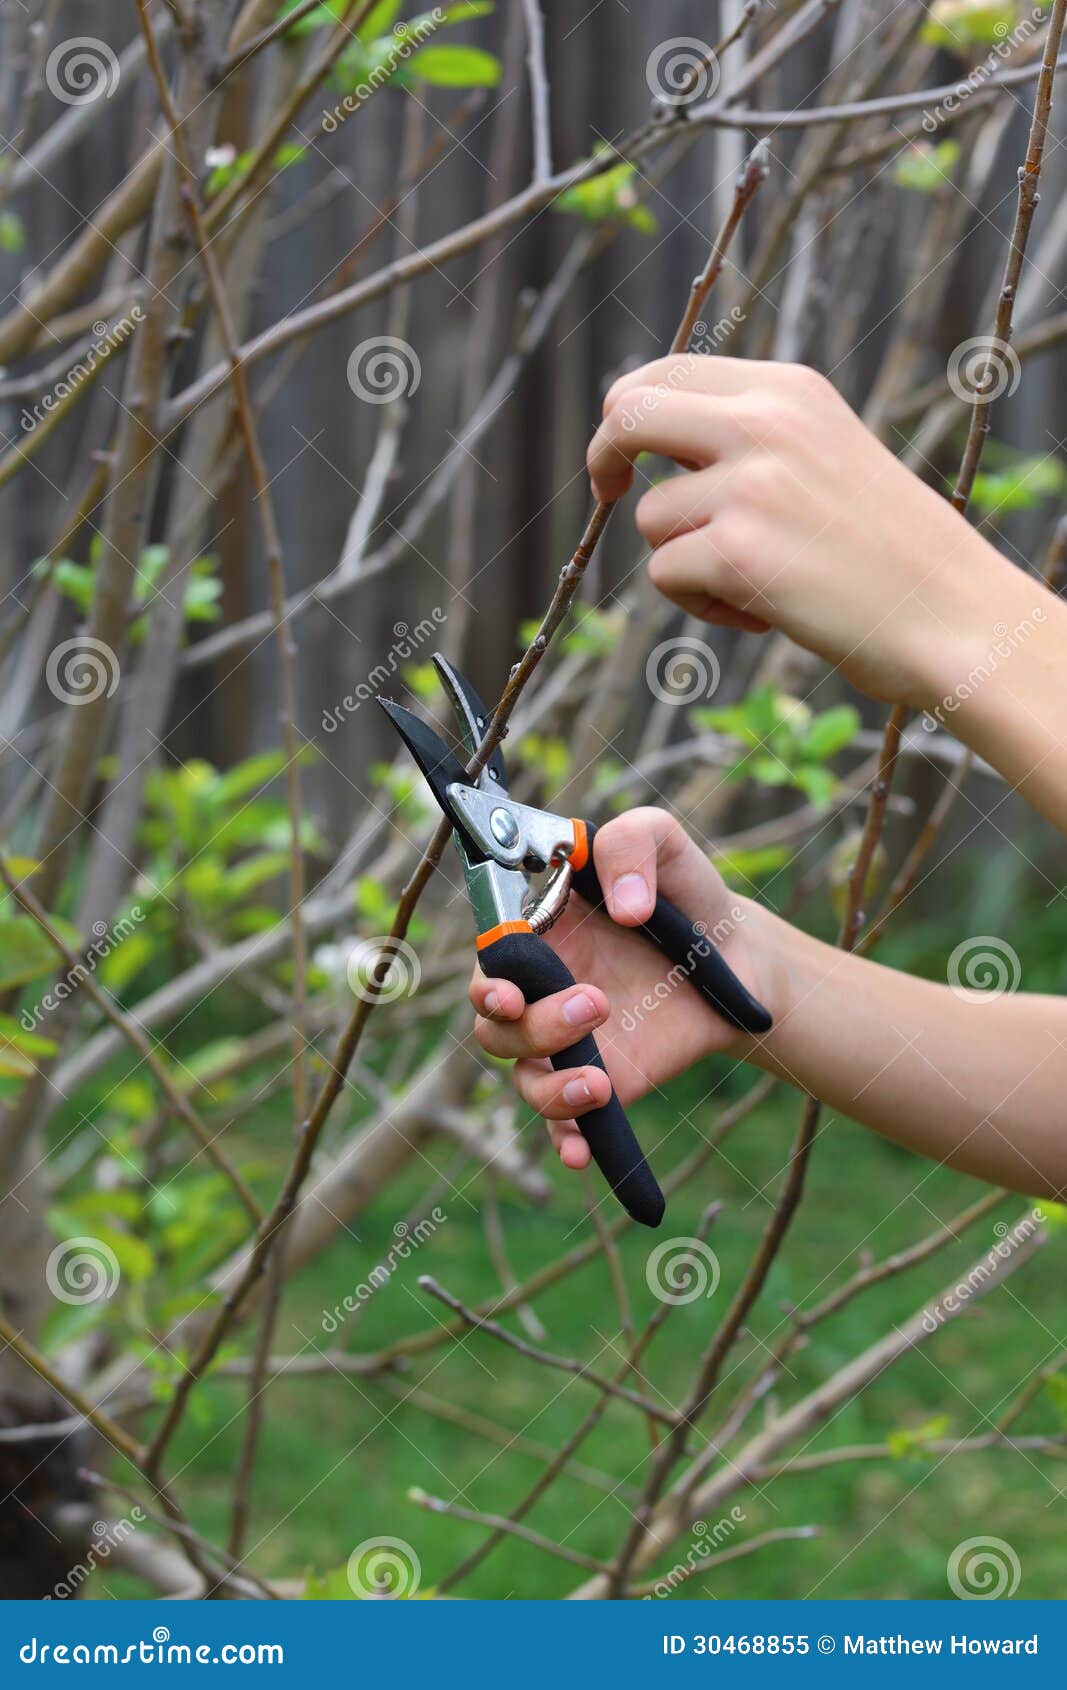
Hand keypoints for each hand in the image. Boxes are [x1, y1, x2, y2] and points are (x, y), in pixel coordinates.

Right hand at [469, 809, 772, 1171]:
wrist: (738, 956)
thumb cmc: (683, 893)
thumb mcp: (659, 839)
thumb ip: (630, 844)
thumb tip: (626, 907)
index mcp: (536, 933)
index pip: (488, 962)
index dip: (486, 983)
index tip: (507, 993)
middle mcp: (540, 991)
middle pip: (495, 1028)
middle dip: (531, 1028)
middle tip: (596, 1004)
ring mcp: (568, 1042)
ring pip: (524, 1078)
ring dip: (550, 1088)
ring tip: (600, 1083)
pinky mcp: (602, 1081)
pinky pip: (565, 1125)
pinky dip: (565, 1141)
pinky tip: (580, 1154)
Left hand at [588, 355, 1022, 709]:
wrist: (951, 614)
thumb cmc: (887, 549)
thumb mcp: (825, 454)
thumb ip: (750, 434)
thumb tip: (646, 433)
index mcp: (788, 390)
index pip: (666, 372)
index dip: (627, 415)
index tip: (625, 457)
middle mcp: (765, 423)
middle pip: (629, 413)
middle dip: (604, 455)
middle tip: (606, 491)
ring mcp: (749, 485)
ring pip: (651, 518)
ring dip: (685, 559)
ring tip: (757, 580)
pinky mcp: (736, 553)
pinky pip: (666, 576)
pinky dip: (701, 605)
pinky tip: (764, 611)